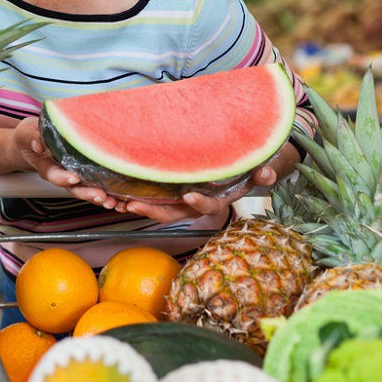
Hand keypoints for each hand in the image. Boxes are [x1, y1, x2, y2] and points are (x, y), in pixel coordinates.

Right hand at [14, 117, 127, 210]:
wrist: (33, 140)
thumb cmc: (31, 135)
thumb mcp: (27, 132)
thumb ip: (32, 137)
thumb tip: (38, 145)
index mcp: (46, 165)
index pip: (54, 174)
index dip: (63, 177)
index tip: (73, 177)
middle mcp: (61, 174)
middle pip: (73, 188)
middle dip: (87, 193)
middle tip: (100, 196)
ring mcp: (73, 175)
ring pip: (86, 190)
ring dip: (99, 197)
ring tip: (113, 201)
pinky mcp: (85, 173)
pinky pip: (95, 184)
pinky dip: (107, 193)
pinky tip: (120, 197)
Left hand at [123, 142, 295, 222]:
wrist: (238, 170)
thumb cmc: (246, 169)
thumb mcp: (258, 170)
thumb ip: (262, 172)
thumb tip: (265, 172)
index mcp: (217, 200)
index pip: (207, 206)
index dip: (199, 203)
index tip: (190, 195)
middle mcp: (195, 204)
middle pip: (174, 213)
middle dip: (154, 211)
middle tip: (134, 204)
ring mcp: (180, 200)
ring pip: (158, 208)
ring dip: (139, 206)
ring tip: (117, 202)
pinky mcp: (169, 193)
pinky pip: (151, 199)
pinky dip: (135, 198)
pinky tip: (116, 194)